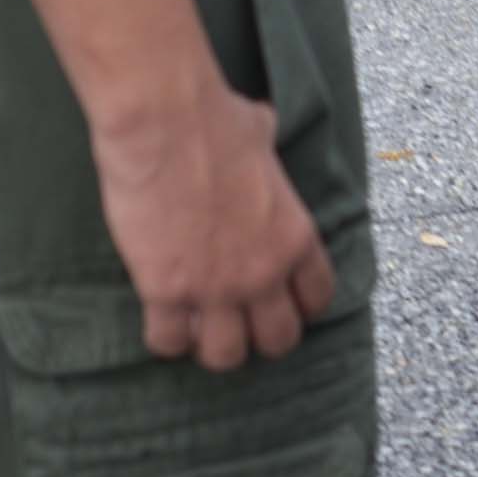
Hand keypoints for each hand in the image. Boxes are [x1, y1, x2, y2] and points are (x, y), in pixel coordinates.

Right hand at [88, 80, 339, 369]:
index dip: (298, 306)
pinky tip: (161, 320)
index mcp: (295, 236)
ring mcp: (216, 287)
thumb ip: (267, 148)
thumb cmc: (215, 120)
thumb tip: (258, 129)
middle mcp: (264, 272)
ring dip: (211, 346)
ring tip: (197, 328)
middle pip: (277, 340)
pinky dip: (165, 338)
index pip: (316, 298)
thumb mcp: (262, 135)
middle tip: (236, 324)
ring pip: (225, 355)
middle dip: (258, 338)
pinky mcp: (167, 291)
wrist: (166, 123)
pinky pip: (169, 342)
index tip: (278, 301)